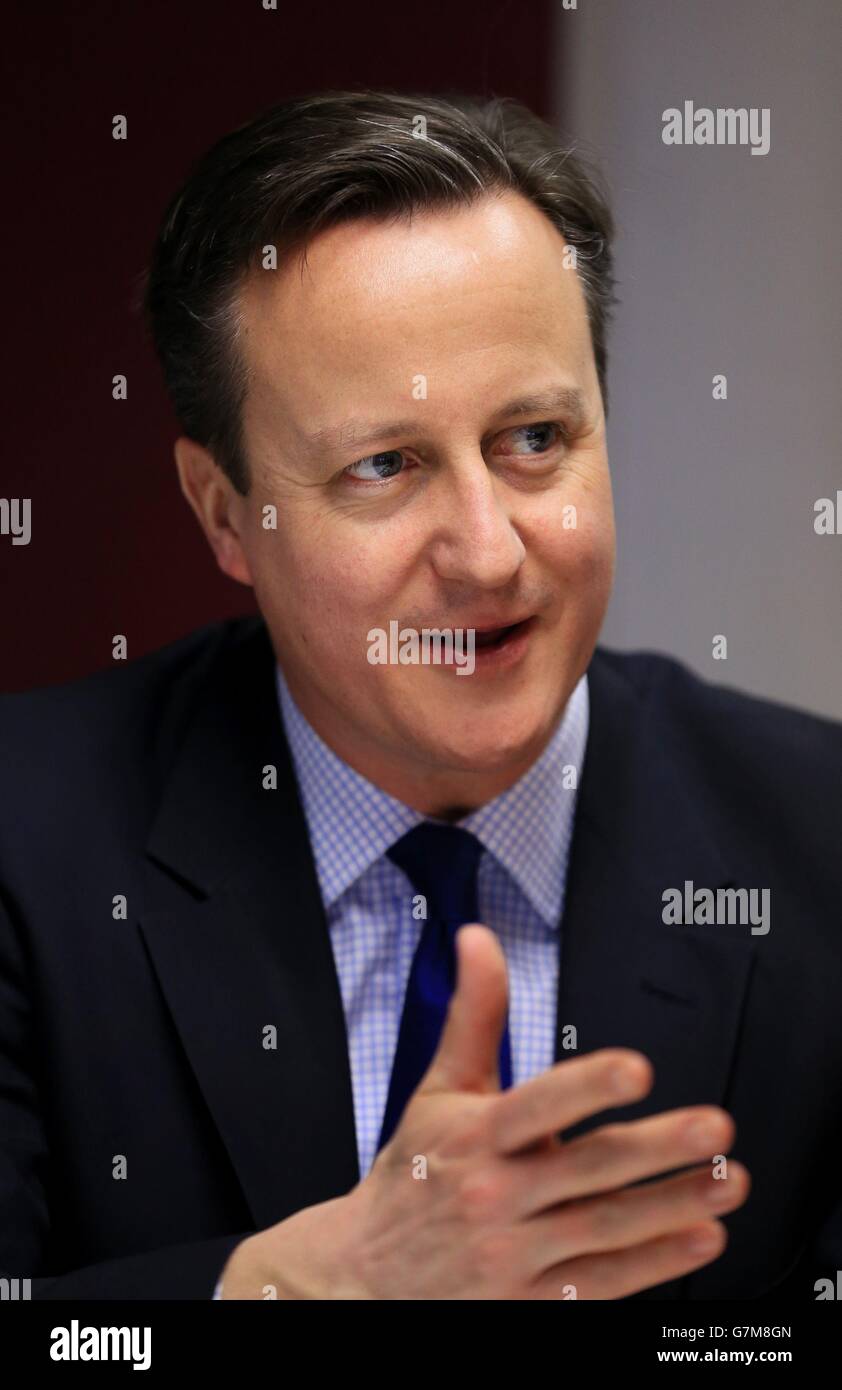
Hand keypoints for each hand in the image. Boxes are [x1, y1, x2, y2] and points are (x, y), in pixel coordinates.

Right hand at [220, 924, 749, 1297]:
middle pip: (586, 1170)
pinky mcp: (527, 1302)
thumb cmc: (413, 1172)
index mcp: (475, 1135)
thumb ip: (473, 1014)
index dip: (586, 1086)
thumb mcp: (437, 1090)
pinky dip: (652, 1264)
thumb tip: (479, 939)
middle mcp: (496, 1194)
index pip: (536, 1105)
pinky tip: (698, 1239)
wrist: (365, 1274)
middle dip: (657, 1148)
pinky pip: (599, 1284)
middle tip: (714, 1126)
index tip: (637, 1069)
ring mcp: (513, 1254)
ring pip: (604, 1229)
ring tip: (728, 1181)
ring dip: (672, 1206)